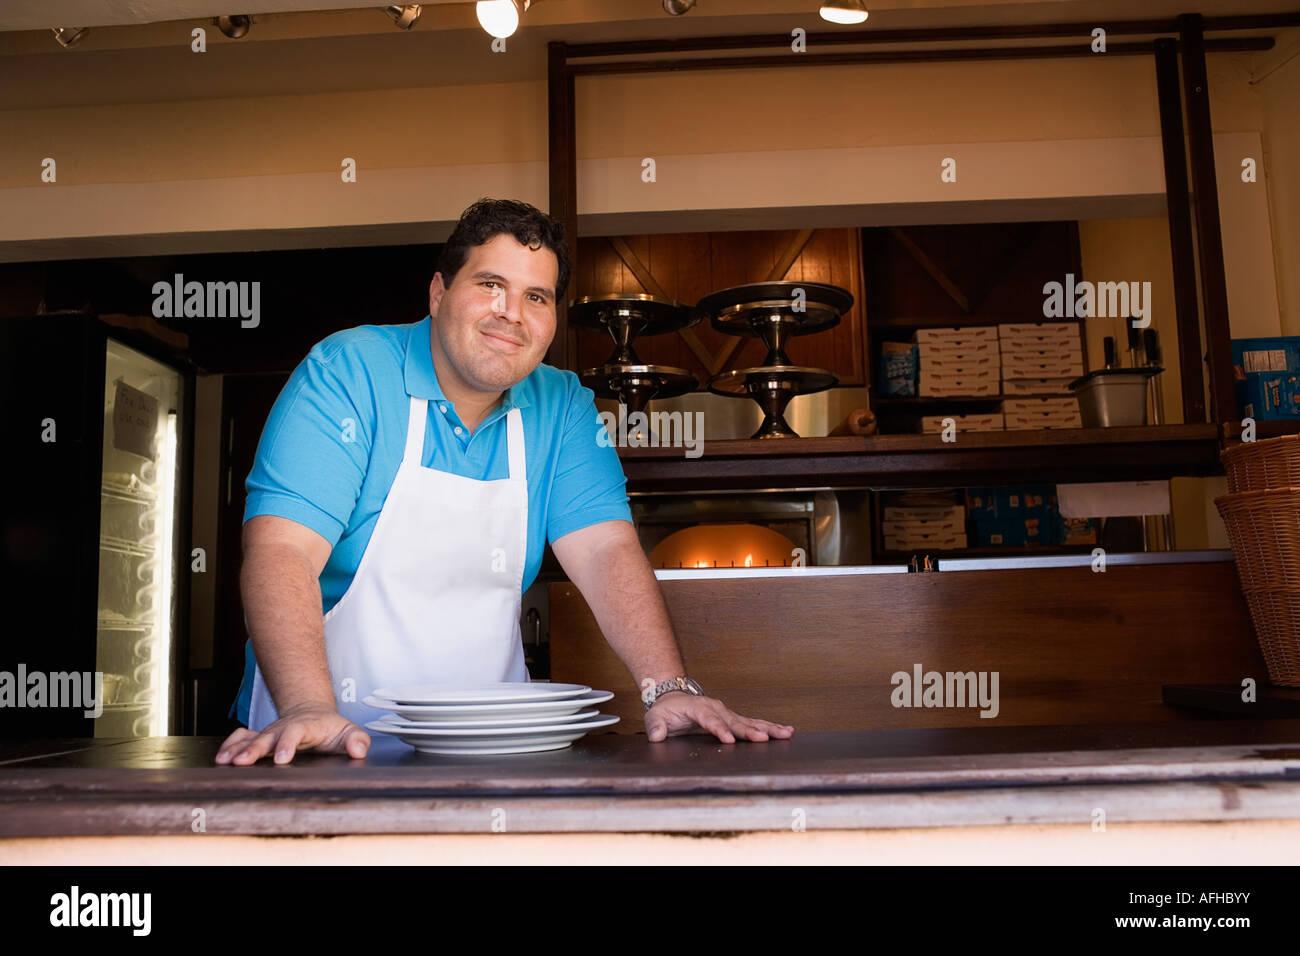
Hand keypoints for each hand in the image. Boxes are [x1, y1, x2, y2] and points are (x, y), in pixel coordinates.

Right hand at [214, 703, 369, 765]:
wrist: (312, 712)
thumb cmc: (330, 727)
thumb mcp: (349, 732)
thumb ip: (357, 740)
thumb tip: (359, 750)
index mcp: (306, 726)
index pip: (296, 733)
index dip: (287, 744)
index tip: (281, 759)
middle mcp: (284, 728)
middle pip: (267, 736)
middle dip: (254, 749)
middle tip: (243, 762)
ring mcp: (270, 732)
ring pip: (251, 738)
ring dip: (237, 749)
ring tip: (224, 761)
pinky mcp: (260, 736)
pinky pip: (241, 738)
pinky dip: (229, 746)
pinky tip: (220, 758)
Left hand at [643, 693, 793, 743]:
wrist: (672, 699)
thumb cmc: (665, 710)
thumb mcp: (654, 717)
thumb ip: (655, 726)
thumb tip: (657, 735)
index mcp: (697, 708)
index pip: (709, 719)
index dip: (719, 729)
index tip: (728, 740)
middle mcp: (715, 708)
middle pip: (734, 720)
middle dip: (750, 730)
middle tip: (764, 738)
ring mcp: (726, 712)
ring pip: (748, 721)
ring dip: (767, 728)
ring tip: (785, 733)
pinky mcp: (732, 718)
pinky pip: (752, 723)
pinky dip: (768, 727)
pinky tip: (785, 731)